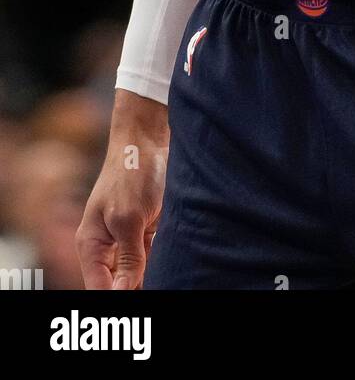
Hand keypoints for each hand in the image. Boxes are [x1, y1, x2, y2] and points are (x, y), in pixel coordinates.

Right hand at [76, 94, 168, 289]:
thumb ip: (127, 258)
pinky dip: (165, 258)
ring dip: (155, 273)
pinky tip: (178, 260)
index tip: (140, 298)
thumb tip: (122, 293)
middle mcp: (109, 245)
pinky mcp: (149, 229)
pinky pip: (156, 255)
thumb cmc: (132, 173)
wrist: (150, 139)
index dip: (118, 298)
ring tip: (169, 268)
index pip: (100, 288)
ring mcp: (130, 237)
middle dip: (138, 286)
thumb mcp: (128, 219)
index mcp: (92, 245)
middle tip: (162, 283)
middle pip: (121, 283)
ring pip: (141, 272)